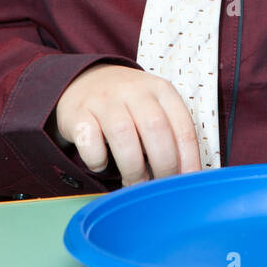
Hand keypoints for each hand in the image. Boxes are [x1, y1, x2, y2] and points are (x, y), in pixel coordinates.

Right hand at [54, 62, 201, 186]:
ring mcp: (104, 99)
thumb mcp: (154, 107)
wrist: (85, 80)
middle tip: (158, 186)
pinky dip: (97, 159)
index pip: (182, 126)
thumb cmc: (127, 104)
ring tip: (133, 183)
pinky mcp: (77, 112)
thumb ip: (170, 134)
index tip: (187, 182)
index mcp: (160, 90)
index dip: (188, 159)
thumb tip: (185, 176)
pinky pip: (89, 140)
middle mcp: (133, 90)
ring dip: (132, 168)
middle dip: (162, 165)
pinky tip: (101, 164)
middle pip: (155, 129)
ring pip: (123, 135)